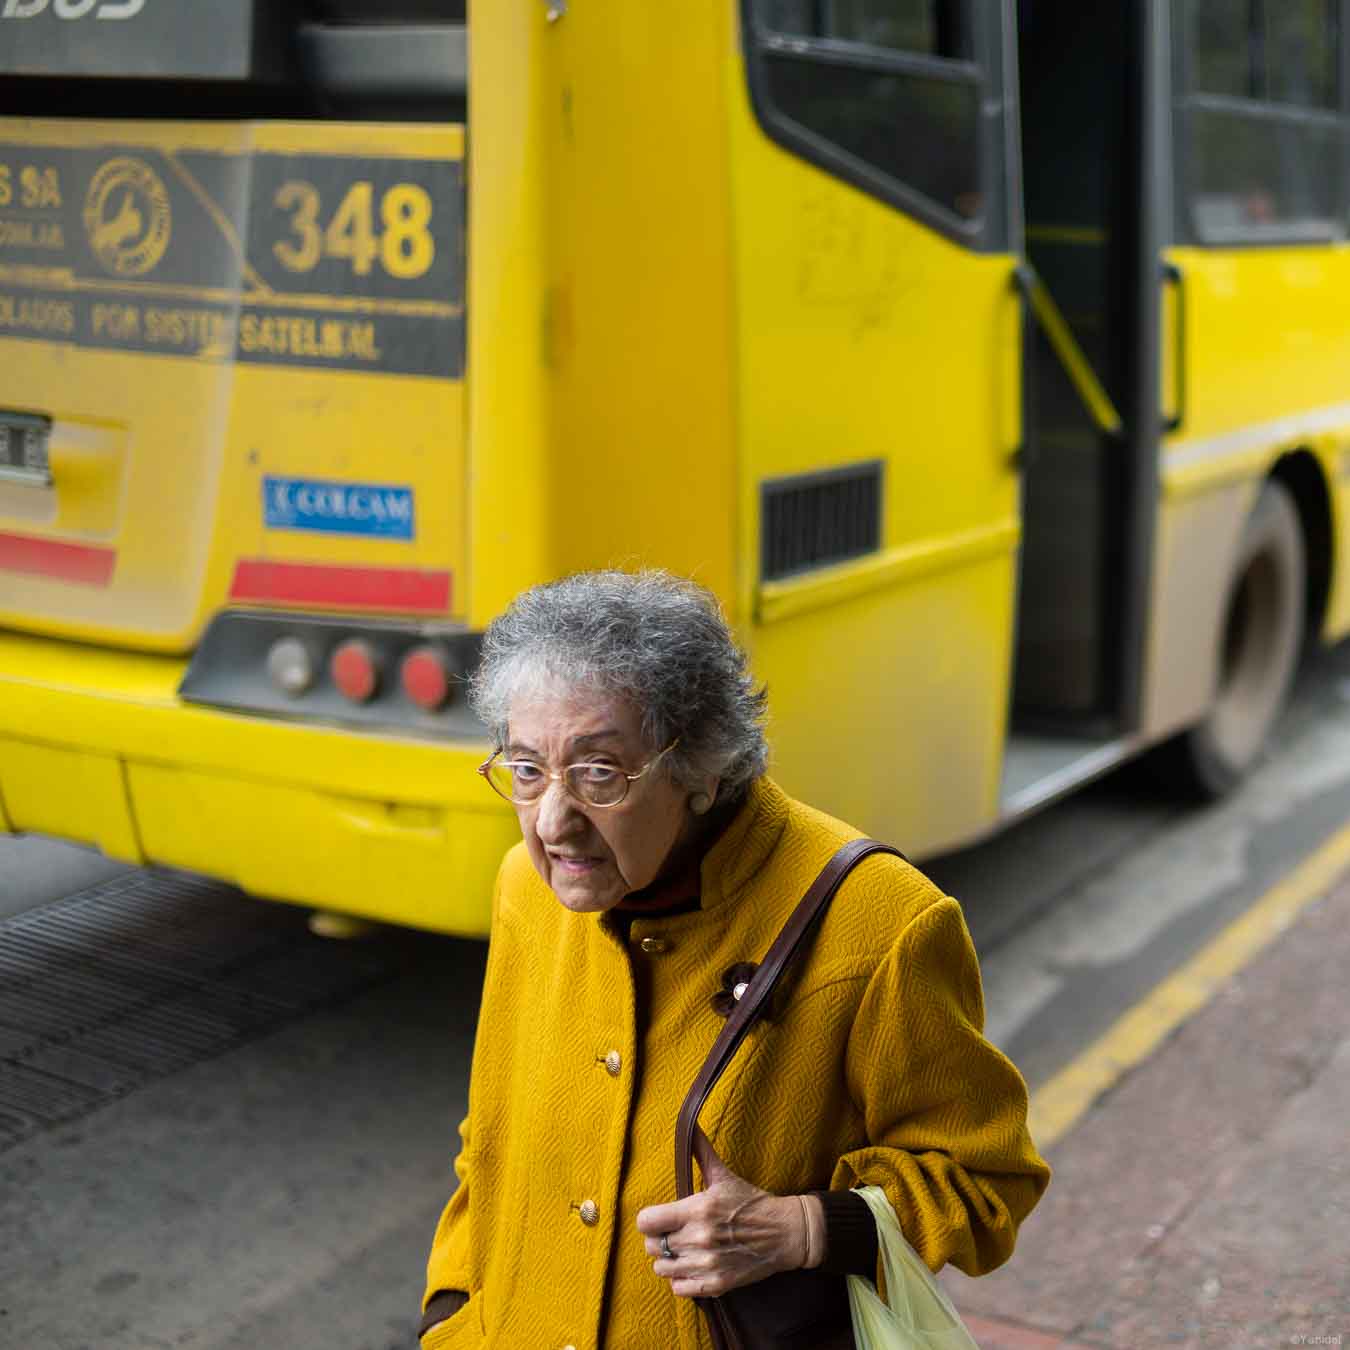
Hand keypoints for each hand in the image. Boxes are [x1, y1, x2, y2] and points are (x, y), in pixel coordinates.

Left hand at [635, 1127, 813, 1298]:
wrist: (784, 1233)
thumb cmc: (750, 1202)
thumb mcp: (724, 1175)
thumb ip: (700, 1151)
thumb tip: (689, 1125)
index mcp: (697, 1209)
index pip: (647, 1222)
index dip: (649, 1219)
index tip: (658, 1218)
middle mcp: (699, 1238)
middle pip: (651, 1246)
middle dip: (659, 1239)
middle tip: (672, 1233)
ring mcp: (707, 1264)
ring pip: (662, 1269)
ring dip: (669, 1260)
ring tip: (682, 1250)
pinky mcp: (717, 1284)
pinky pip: (680, 1288)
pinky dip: (682, 1279)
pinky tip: (692, 1266)